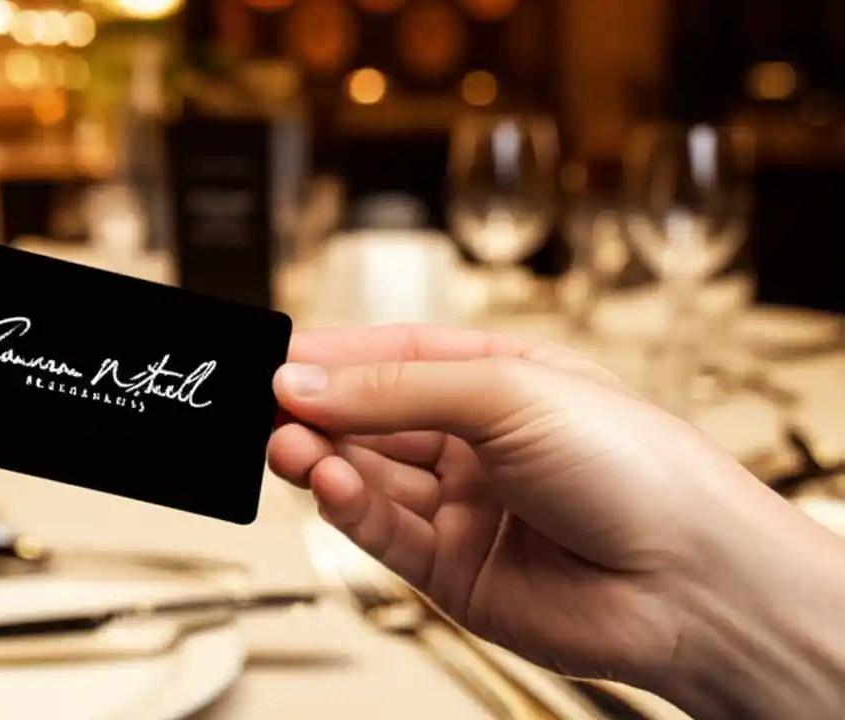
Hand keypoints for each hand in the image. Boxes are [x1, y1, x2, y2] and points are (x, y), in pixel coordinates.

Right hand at [268, 324, 844, 718]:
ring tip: (288, 447)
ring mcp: (465, 507)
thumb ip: (396, 390)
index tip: (279, 357)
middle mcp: (480, 443)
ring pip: (368, 476)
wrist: (693, 583)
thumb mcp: (507, 391)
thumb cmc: (639, 470)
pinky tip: (329, 484)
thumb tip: (303, 381)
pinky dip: (348, 507)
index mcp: (503, 380)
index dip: (335, 356)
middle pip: (373, 418)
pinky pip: (382, 532)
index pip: (397, 356)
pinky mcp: (452, 569)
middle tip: (269, 408)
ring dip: (322, 458)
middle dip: (318, 411)